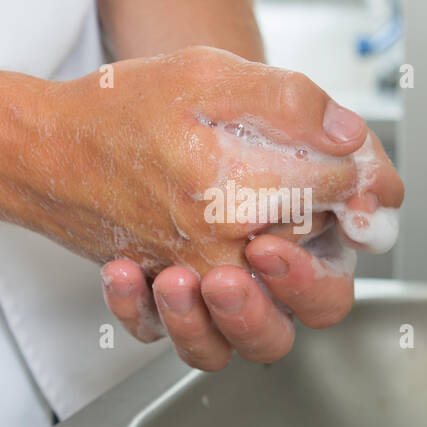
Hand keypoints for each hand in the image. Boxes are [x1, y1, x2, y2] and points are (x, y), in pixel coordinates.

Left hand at [84, 56, 401, 369]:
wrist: (72, 131)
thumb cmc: (151, 105)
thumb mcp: (218, 80)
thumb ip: (289, 100)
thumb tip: (348, 135)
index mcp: (295, 202)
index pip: (355, 233)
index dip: (354, 226)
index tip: (338, 213)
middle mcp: (263, 255)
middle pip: (314, 308)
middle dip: (298, 289)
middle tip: (260, 253)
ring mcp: (212, 286)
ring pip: (233, 345)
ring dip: (210, 321)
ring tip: (177, 278)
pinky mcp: (161, 302)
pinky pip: (158, 334)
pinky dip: (138, 310)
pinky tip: (122, 271)